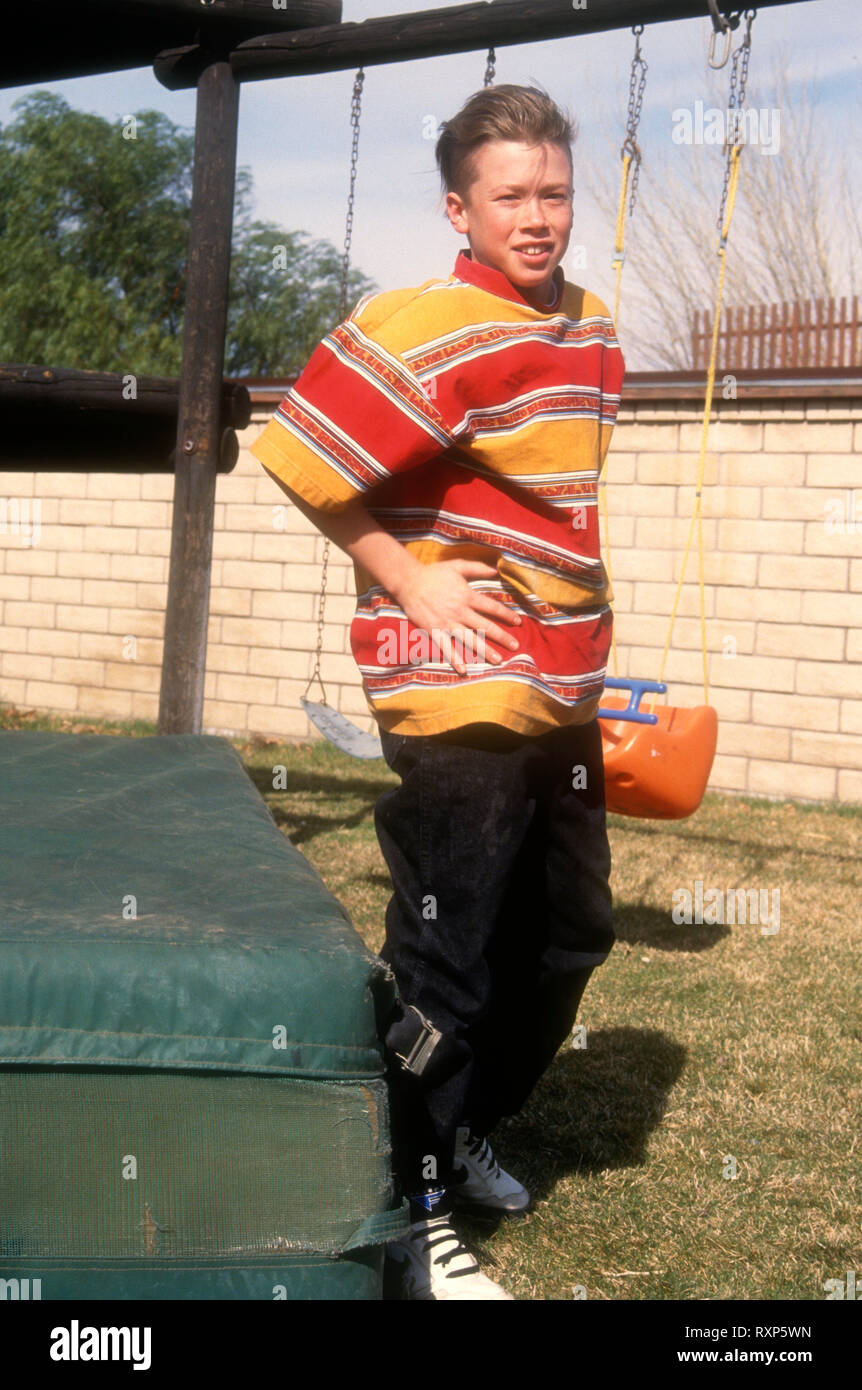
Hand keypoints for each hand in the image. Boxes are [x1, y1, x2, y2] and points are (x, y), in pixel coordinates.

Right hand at [393, 558, 522, 675]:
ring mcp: (447, 623)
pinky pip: (446, 647)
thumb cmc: (433, 573)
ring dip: (485, 651)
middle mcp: (460, 611)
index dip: (506, 614)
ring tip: (498, 660)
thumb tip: (496, 570)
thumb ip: (477, 568)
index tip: (518, 622)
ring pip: (470, 639)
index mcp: (467, 596)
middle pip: (485, 626)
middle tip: (515, 646)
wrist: (408, 582)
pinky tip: (464, 669)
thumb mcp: (457, 565)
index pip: (492, 607)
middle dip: (502, 636)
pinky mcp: (434, 631)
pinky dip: (455, 659)